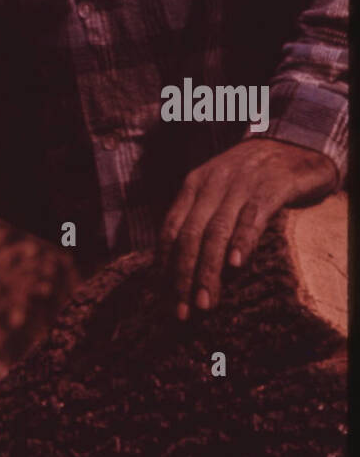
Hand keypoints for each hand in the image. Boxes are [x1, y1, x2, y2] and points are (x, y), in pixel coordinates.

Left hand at [158, 139, 337, 318]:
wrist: (292, 145)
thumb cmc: (251, 176)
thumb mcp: (218, 190)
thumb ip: (201, 217)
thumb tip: (182, 264)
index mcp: (193, 185)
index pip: (171, 228)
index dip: (165, 264)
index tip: (163, 298)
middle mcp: (212, 184)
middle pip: (190, 235)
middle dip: (183, 276)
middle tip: (183, 312)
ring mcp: (240, 185)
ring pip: (216, 232)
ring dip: (208, 270)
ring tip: (205, 302)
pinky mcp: (270, 187)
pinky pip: (252, 217)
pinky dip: (242, 241)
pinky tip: (236, 265)